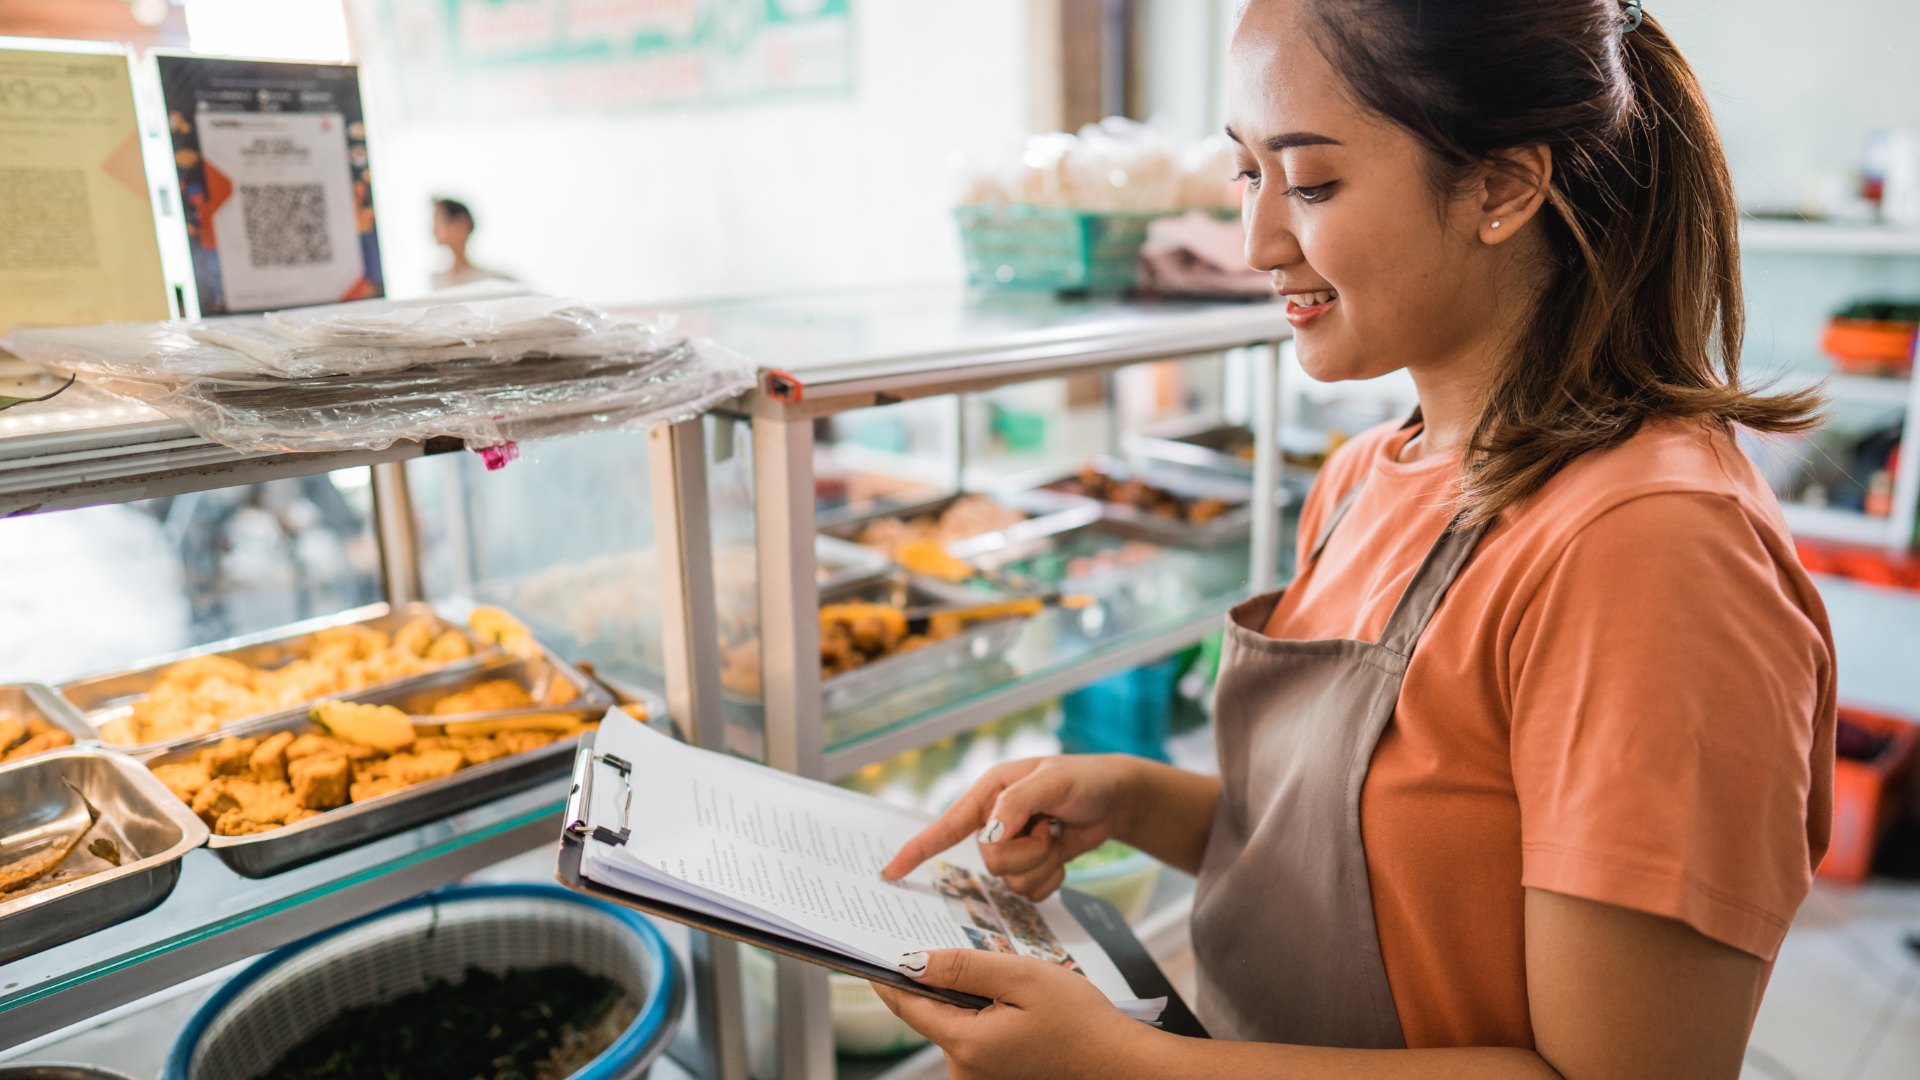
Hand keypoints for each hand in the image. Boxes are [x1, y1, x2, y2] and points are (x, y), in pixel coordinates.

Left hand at [871, 950, 1152, 1079]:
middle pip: (930, 1012)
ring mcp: (977, 1077)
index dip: (887, 974)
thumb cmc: (1079, 1020)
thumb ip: (965, 967)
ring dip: (966, 996)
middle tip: (951, 945)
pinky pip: (972, 1036)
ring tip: (1000, 977)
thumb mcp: (1022, 977)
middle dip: (939, 978)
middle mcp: (963, 1069)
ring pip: (953, 1022)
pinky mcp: (992, 1076)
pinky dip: (981, 1013)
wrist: (1118, 1063)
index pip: (907, 1004)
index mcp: (966, 1044)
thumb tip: (913, 960)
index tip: (866, 950)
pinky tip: (1009, 1000)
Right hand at [881, 756, 1136, 899]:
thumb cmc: (1084, 780)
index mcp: (989, 796)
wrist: (1117, 799)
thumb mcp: (1052, 781)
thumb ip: (1018, 803)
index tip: (889, 872)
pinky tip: (1062, 854)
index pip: (946, 826)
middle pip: (990, 862)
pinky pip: (1029, 893)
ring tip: (1056, 836)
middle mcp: (994, 823)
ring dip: (1042, 864)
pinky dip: (1052, 879)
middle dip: (1027, 852)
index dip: (916, 850)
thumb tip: (990, 834)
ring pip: (1010, 882)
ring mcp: (1012, 848)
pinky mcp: (1030, 868)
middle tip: (1048, 826)